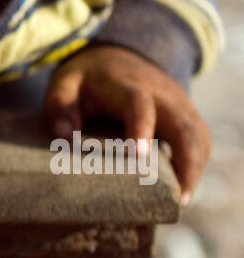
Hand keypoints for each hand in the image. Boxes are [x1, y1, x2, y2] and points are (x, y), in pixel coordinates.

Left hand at [43, 43, 210, 205]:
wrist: (116, 57)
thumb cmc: (88, 79)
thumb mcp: (65, 83)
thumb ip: (59, 106)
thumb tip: (64, 136)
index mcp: (126, 85)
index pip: (139, 103)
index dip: (140, 128)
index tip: (137, 156)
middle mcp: (160, 94)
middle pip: (184, 125)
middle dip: (186, 160)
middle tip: (177, 197)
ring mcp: (178, 104)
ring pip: (198, 136)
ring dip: (194, 168)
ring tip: (179, 200)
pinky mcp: (186, 115)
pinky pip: (199, 140)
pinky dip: (196, 164)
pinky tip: (182, 189)